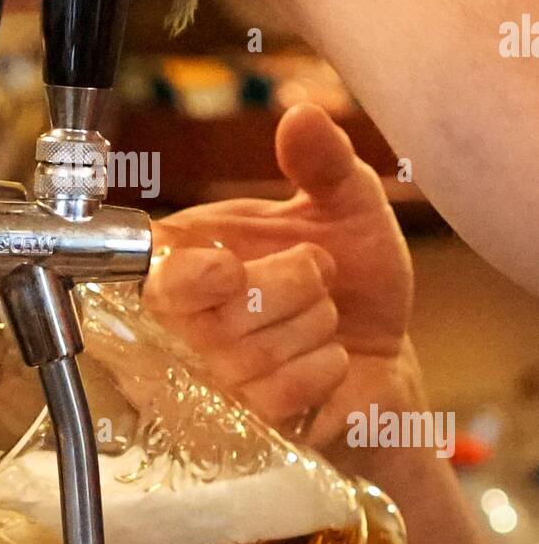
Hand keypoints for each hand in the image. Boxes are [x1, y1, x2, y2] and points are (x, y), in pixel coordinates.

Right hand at [144, 103, 413, 448]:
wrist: (386, 349)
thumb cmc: (353, 276)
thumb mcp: (349, 207)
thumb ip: (324, 163)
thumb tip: (302, 117)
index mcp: (192, 260)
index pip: (157, 275)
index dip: (187, 276)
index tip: (226, 265)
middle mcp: (191, 326)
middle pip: (218, 312)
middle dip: (295, 282)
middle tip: (317, 275)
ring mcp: (217, 382)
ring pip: (254, 355)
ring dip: (316, 325)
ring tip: (325, 316)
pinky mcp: (250, 426)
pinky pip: (282, 394)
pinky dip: (325, 367)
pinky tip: (332, 358)